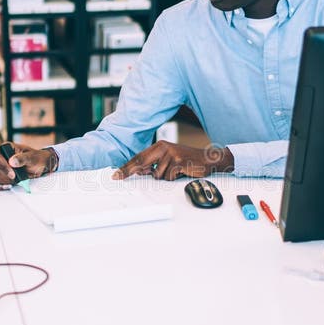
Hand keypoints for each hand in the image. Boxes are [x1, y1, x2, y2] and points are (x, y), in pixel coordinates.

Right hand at [0, 144, 57, 190]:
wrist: (41, 166)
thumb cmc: (36, 158)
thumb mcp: (32, 157)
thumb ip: (22, 158)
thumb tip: (11, 161)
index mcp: (6, 148)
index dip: (2, 165)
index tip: (12, 173)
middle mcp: (1, 157)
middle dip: (6, 175)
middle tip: (16, 177)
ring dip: (5, 181)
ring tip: (16, 179)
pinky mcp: (0, 176)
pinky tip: (7, 186)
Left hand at [112, 141, 233, 181]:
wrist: (207, 159)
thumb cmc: (187, 161)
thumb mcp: (168, 160)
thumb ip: (154, 164)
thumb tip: (139, 171)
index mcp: (159, 146)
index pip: (139, 157)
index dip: (126, 166)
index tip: (116, 174)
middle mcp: (163, 147)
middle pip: (141, 162)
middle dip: (128, 171)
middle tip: (117, 177)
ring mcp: (171, 154)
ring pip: (157, 175)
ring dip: (165, 178)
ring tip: (175, 172)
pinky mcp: (178, 161)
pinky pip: (168, 176)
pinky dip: (174, 178)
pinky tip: (181, 172)